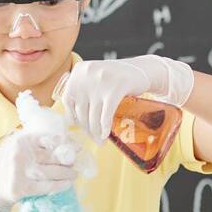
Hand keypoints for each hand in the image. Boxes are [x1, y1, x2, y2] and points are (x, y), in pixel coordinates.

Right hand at [0, 129, 80, 211]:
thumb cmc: (9, 167)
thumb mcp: (17, 148)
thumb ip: (34, 144)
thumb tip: (66, 141)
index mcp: (21, 140)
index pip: (48, 139)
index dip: (65, 143)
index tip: (77, 147)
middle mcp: (19, 153)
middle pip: (52, 156)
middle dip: (67, 161)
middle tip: (75, 164)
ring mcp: (20, 171)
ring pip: (51, 171)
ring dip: (66, 173)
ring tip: (74, 174)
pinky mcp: (21, 187)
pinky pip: (47, 186)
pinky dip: (60, 185)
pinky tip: (67, 185)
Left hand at [53, 54, 193, 145]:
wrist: (143, 69)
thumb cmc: (117, 79)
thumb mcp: (95, 79)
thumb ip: (83, 92)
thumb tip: (72, 122)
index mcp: (79, 71)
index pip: (68, 100)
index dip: (73, 117)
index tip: (81, 129)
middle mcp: (88, 74)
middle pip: (81, 109)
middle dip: (87, 129)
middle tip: (94, 139)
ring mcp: (102, 80)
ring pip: (93, 114)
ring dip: (96, 131)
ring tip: (101, 141)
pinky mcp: (116, 87)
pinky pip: (107, 112)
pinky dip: (105, 126)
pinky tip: (106, 134)